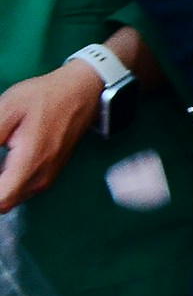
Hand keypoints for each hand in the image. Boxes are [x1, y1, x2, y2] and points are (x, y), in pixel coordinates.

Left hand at [0, 63, 103, 213]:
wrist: (81, 93)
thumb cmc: (44, 97)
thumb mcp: (8, 109)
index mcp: (30, 162)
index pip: (1, 199)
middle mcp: (41, 177)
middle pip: (3, 203)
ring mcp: (47, 178)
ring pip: (11, 199)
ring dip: (0, 186)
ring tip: (1, 154)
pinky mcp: (49, 175)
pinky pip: (21, 191)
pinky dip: (6, 184)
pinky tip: (2, 163)